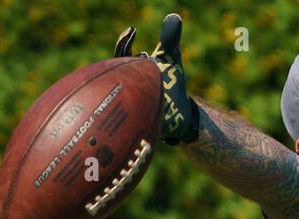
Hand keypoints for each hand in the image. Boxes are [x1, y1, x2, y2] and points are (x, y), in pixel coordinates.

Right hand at [114, 12, 198, 144]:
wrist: (180, 113)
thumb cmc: (171, 82)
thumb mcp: (171, 58)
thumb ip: (169, 38)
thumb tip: (174, 17)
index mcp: (130, 71)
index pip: (121, 55)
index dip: (124, 43)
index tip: (132, 30)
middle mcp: (126, 88)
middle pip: (118, 75)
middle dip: (126, 64)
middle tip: (142, 55)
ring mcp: (130, 106)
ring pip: (122, 97)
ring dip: (133, 85)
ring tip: (149, 79)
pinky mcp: (138, 123)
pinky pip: (133, 117)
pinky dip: (139, 109)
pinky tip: (150, 101)